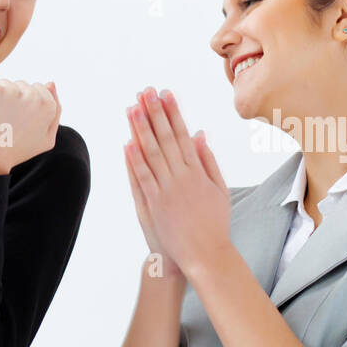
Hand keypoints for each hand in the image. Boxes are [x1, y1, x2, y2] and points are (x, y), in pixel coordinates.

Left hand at [0, 79, 60, 174]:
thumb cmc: (15, 151)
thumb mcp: (45, 139)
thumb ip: (55, 111)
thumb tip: (51, 83)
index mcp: (48, 105)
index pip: (39, 89)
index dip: (27, 104)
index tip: (20, 120)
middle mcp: (32, 95)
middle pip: (22, 85)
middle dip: (15, 99)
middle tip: (7, 123)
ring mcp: (11, 91)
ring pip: (6, 84)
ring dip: (0, 97)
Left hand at [124, 87, 229, 277]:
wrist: (204, 254)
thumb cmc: (213, 223)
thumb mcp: (219, 188)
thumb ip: (207, 160)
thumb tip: (198, 134)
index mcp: (198, 171)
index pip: (182, 134)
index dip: (173, 112)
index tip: (166, 93)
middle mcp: (181, 177)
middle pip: (164, 138)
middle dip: (154, 113)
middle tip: (145, 91)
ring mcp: (166, 190)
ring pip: (150, 154)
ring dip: (140, 130)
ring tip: (132, 108)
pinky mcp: (153, 205)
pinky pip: (142, 178)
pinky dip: (134, 161)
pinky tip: (127, 143)